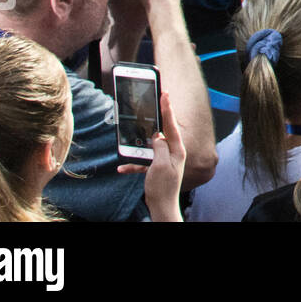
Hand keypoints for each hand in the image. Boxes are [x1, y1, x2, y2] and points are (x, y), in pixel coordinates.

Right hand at [118, 90, 186, 222]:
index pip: (171, 124)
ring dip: (140, 144)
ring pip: (150, 146)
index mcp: (177, 149)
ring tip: (134, 131)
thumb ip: (159, 147)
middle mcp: (173, 153)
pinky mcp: (156, 169)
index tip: (164, 94)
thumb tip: (157, 136)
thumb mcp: (161, 164)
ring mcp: (164, 161)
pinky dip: (133, 164)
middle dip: (156, 118)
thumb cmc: (163, 187)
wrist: (162, 208)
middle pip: (163, 131)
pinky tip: (122, 168)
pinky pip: (143, 163)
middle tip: (154, 101)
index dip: (167, 108)